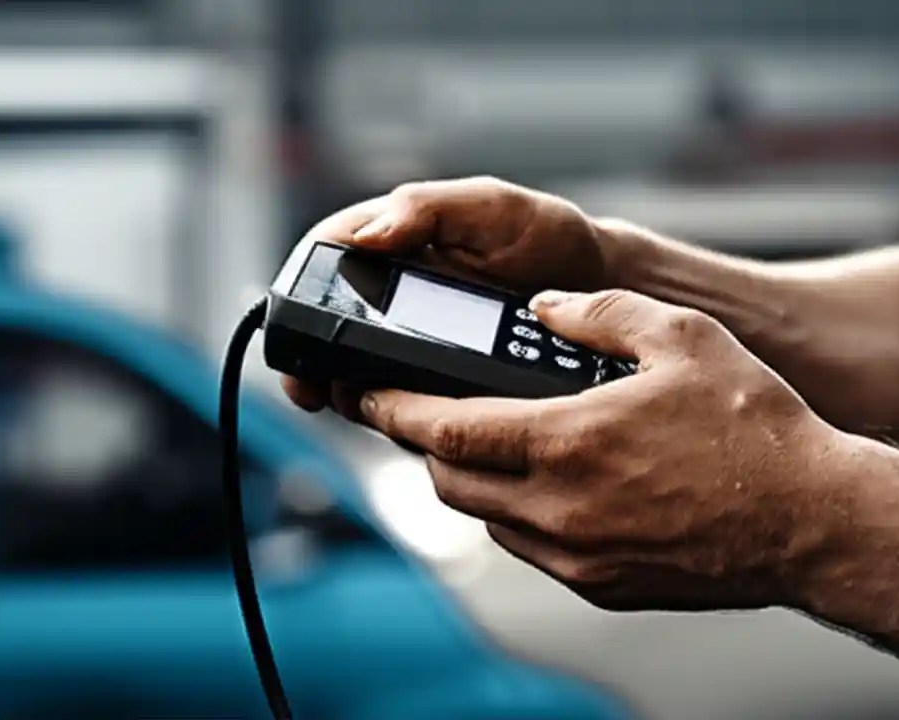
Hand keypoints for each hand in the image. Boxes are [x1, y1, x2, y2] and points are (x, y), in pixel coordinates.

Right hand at [281, 176, 608, 413]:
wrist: (604, 291)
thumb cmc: (548, 239)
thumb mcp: (491, 207)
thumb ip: (427, 209)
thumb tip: (364, 236)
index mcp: (397, 238)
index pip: (326, 257)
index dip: (300, 291)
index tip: (294, 327)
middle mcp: (396, 291)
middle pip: (330, 325)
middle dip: (313, 357)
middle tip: (315, 386)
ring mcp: (415, 339)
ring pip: (357, 369)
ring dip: (347, 389)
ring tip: (359, 404)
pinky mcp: (439, 381)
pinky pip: (403, 402)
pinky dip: (394, 414)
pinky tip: (403, 421)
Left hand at [357, 289, 849, 610]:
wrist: (815, 520)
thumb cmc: (755, 430)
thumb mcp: (680, 337)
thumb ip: (599, 312)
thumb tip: (548, 306)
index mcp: (566, 442)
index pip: (443, 429)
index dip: (395, 409)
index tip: (369, 394)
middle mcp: (558, 508)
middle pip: (448, 480)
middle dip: (424, 445)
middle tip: (422, 413)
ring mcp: (576, 555)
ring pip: (485, 519)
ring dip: (469, 481)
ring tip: (482, 444)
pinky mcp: (600, 586)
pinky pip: (528, 548)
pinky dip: (515, 514)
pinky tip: (543, 484)